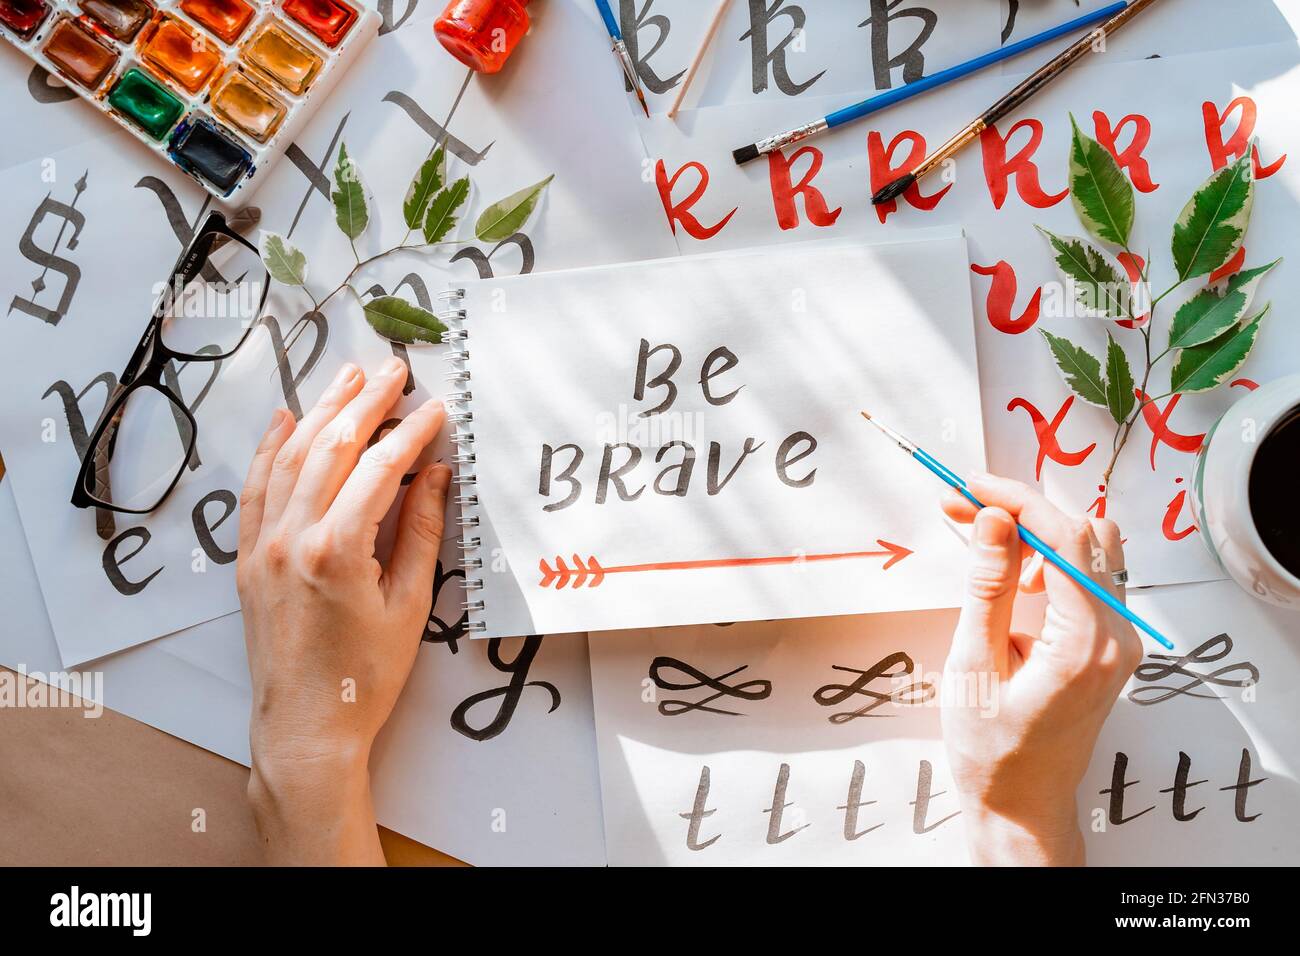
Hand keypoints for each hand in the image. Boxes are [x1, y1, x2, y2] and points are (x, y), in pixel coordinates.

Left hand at [236, 356, 450, 864]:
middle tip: (393, 370)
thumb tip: (435, 475)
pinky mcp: (248, 560)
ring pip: (291, 459)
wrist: (307, 727)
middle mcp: (293, 538)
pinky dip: (269, 450)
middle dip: (365, 403)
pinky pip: (255, 489)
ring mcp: (264, 546)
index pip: (379, 469)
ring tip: (349, 378)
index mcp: (338, 550)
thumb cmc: (366, 677)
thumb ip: (422, 532)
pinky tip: (284, 420)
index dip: (411, 432)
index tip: (434, 407)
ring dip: (320, 412)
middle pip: (331, 448)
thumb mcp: (410, 605)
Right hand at [938, 474, 1141, 866]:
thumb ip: (987, 587)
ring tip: (980, 539)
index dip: (1014, 500)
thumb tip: (992, 521)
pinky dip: (1048, 559)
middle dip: (1019, 511)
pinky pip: (1089, 578)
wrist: (1022, 803)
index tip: (969, 486)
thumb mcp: (973, 665)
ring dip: (1035, 532)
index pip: (1063, 536)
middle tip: (961, 508)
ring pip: (1090, 549)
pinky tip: (1008, 573)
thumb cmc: (992, 749)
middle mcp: (1116, 637)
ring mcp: (1119, 641)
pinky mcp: (1109, 644)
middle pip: (1082, 533)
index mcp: (1085, 643)